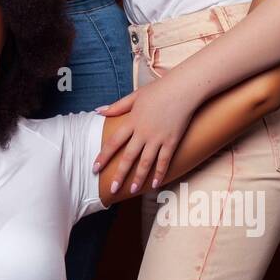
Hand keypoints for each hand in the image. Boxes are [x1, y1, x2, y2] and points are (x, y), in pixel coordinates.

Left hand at [92, 77, 198, 193]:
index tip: (95, 168)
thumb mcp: (134, 96)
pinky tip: (155, 184)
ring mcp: (158, 138)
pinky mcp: (172, 141)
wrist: (183, 89)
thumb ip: (116, 106)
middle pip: (128, 157)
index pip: (113, 142)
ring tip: (132, 190)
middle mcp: (143, 132)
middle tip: (113, 188)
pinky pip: (164, 161)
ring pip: (145, 162)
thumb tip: (98, 110)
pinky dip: (159, 173)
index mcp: (132, 121)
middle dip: (119, 174)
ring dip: (138, 178)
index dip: (103, 156)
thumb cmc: (159, 90)